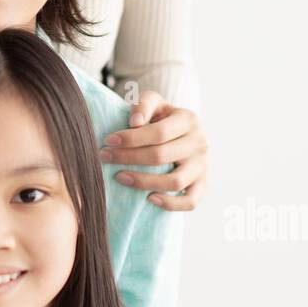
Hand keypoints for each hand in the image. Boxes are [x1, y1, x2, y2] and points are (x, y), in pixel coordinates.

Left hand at [99, 90, 208, 209]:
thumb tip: (134, 122)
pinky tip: (148, 199)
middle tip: (105, 157)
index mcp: (189, 120)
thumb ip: (143, 104)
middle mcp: (200, 143)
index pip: (159, 132)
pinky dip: (170, 204)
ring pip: (175, 181)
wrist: (183, 133)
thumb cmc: (162, 117)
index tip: (108, 141)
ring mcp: (203, 166)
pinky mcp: (203, 185)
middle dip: (128, 157)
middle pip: (162, 156)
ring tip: (119, 177)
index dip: (131, 138)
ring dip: (143, 182)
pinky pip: (190, 201)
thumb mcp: (154, 102)